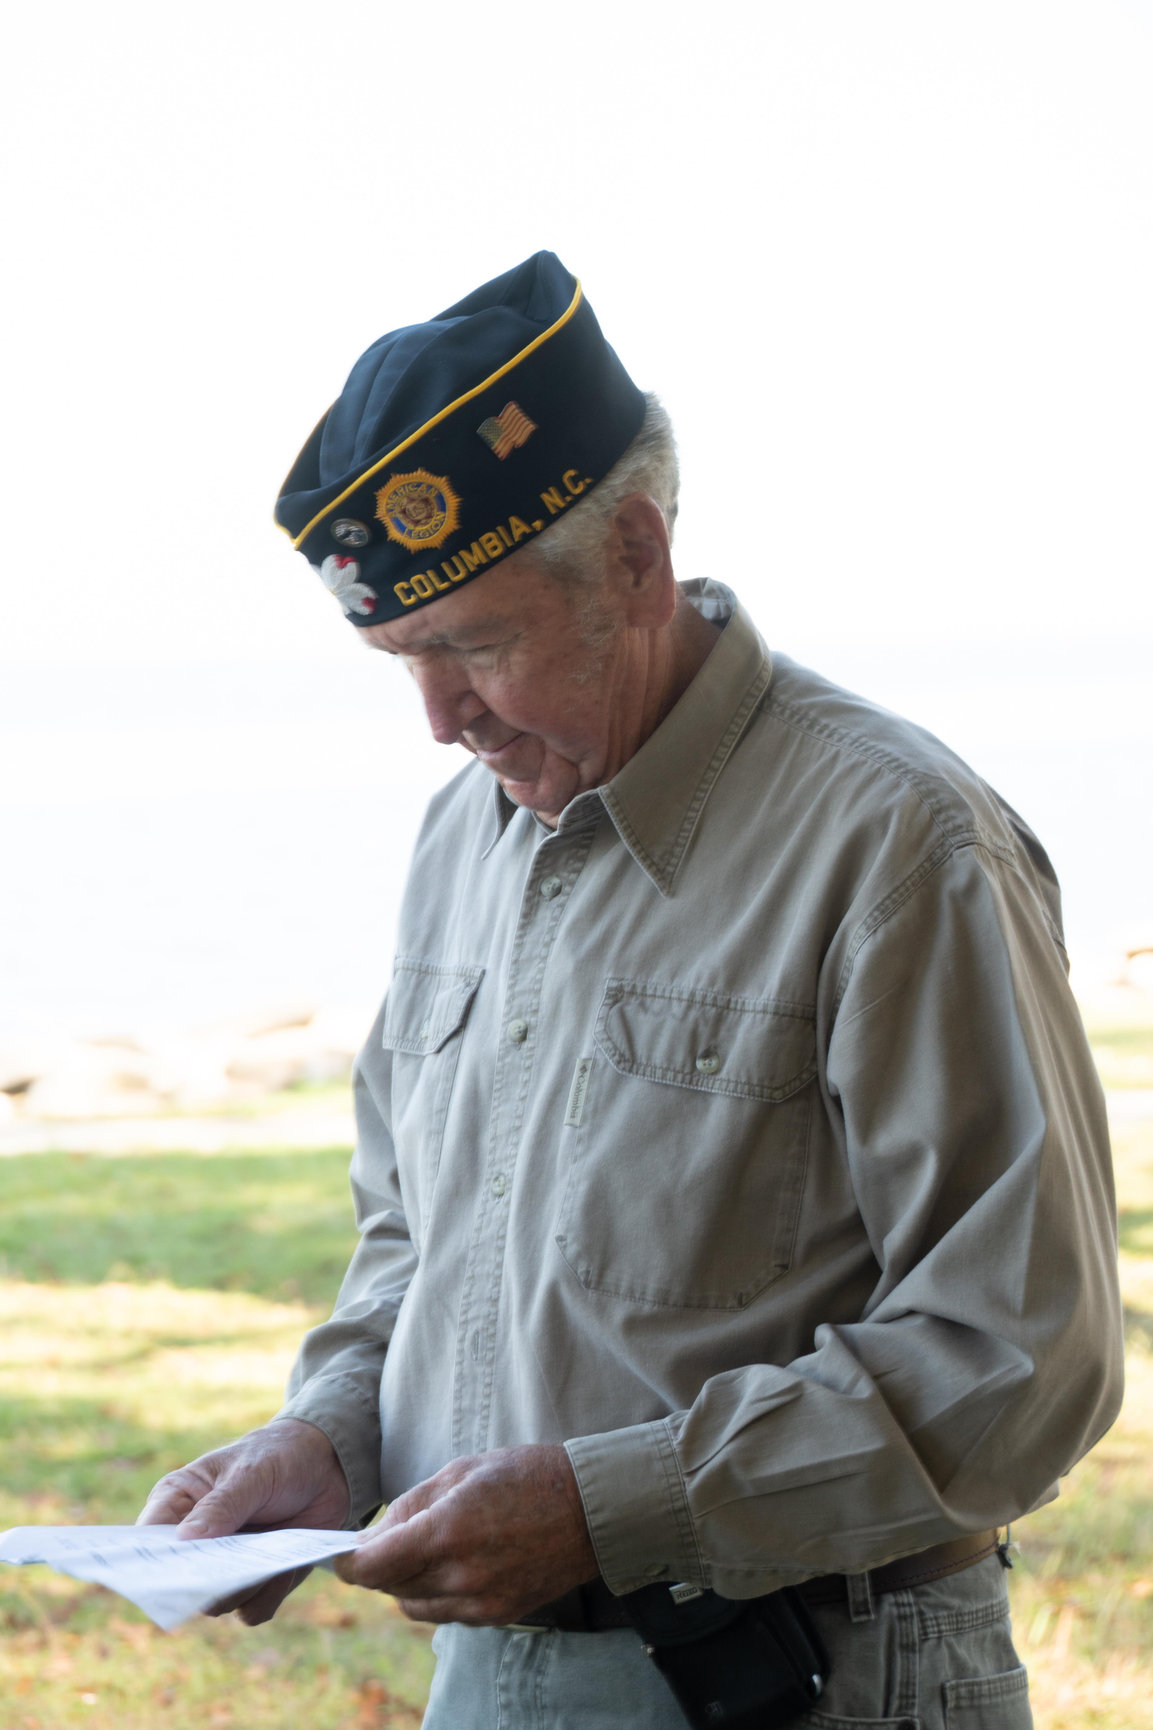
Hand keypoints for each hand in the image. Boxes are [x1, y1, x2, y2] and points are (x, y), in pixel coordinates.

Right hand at [136, 1418, 350, 1623]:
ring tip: (271, 1552)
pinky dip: (271, 1594)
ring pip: (218, 1605)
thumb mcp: (252, 1471)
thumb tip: (184, 1539)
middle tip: (237, 1565)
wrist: (326, 1466)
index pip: (147, 1542)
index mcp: (177, 1503)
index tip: (176, 1570)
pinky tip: (286, 1565)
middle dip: (212, 1582)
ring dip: (247, 1588)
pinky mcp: (256, 1585)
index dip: (154, 1562)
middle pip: (183, 1585)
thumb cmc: (277, 1457)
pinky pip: (253, 1611)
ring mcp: (225, 1568)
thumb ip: (222, 1504)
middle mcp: (195, 1544)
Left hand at [334, 1444, 597, 1625]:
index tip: (342, 1555)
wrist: (590, 1509)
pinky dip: (439, 1593)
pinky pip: (446, 1614)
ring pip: (415, 1606)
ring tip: (431, 1548)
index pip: (373, 1567)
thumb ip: (411, 1504)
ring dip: (408, 1582)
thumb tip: (374, 1536)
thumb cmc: (525, 1476)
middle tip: (393, 1539)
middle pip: (390, 1587)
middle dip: (382, 1565)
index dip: (349, 1563)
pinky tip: (459, 1563)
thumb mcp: (461, 1471)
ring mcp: (480, 1602)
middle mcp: (460, 1575)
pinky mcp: (497, 1616)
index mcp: (447, 1531)